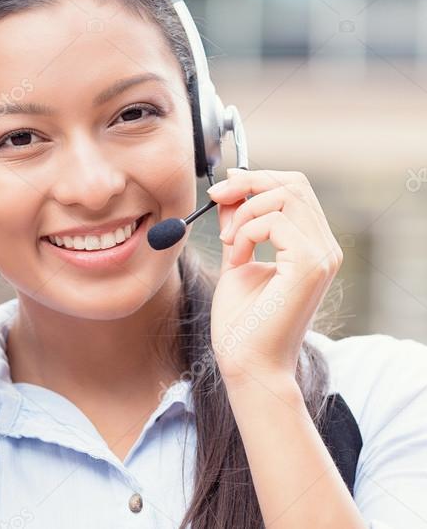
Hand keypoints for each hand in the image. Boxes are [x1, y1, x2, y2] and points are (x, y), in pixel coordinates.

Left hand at [206, 168, 342, 387]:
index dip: (257, 179)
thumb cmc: (242, 322)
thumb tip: (231, 192)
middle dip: (248, 183)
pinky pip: (275, 222)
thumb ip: (239, 227)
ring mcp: (322, 255)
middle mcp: (325, 247)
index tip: (223, 187)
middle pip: (294, 184)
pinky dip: (246, 233)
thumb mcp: (237, 260)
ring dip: (243, 212)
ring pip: (285, 196)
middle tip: (216, 197)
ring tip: (230, 243)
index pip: (295, 188)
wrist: (247, 362)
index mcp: (312, 245)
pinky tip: (237, 259)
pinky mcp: (310, 265)